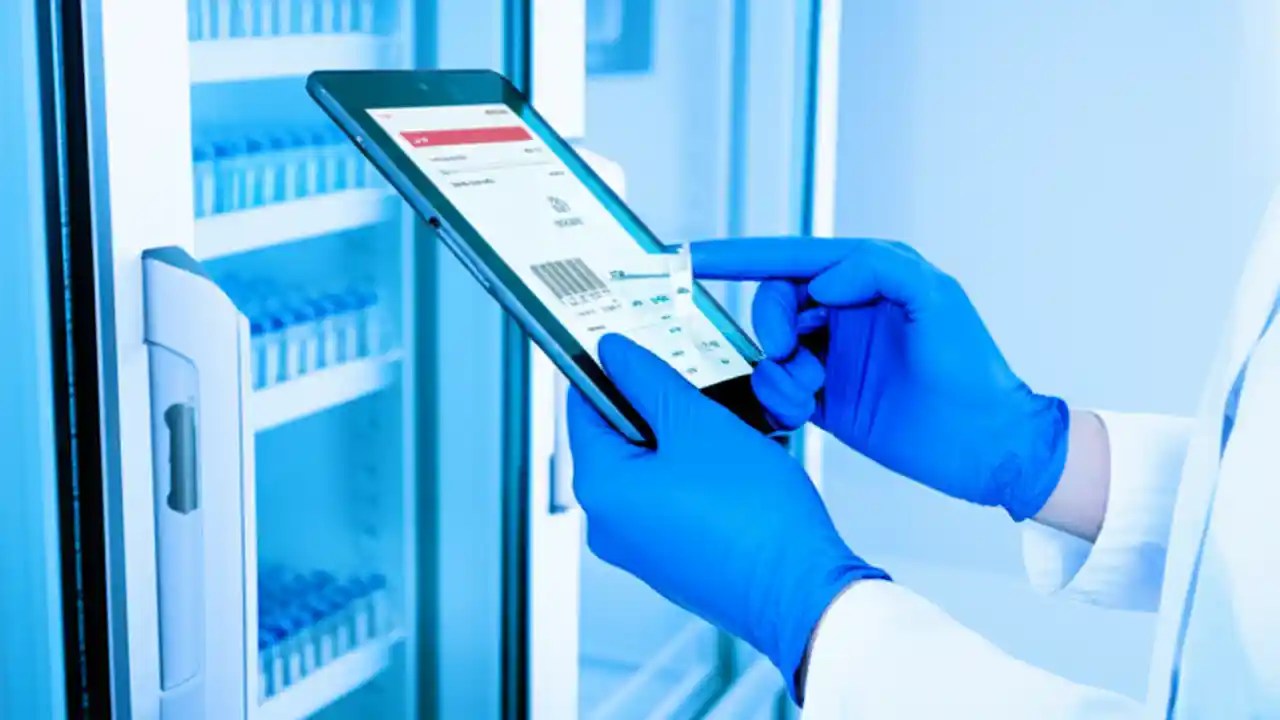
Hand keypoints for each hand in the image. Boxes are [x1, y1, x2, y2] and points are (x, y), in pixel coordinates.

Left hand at [568, 334, 888, 700]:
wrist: (801, 592)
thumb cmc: (754, 516)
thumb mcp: (698, 424)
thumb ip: (649, 380)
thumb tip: (613, 353)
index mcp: (601, 487)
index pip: (582, 404)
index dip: (612, 367)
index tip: (641, 345)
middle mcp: (609, 523)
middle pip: (617, 435)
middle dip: (659, 404)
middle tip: (701, 383)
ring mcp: (640, 547)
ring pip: (651, 466)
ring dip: (685, 437)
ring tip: (728, 425)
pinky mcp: (673, 560)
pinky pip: (672, 498)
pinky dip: (696, 472)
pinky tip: (734, 464)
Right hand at [694, 238, 1068, 520]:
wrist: (983, 442)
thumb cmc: (971, 366)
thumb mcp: (935, 296)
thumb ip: (875, 268)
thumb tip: (819, 284)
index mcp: (865, 278)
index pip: (790, 258)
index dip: (738, 256)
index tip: (693, 256)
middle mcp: (843, 313)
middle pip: (774, 301)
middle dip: (770, 322)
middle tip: (789, 349)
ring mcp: (830, 357)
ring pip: (769, 349)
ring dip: (777, 367)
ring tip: (811, 389)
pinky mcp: (823, 400)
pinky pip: (775, 389)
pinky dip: (777, 397)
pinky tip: (805, 409)